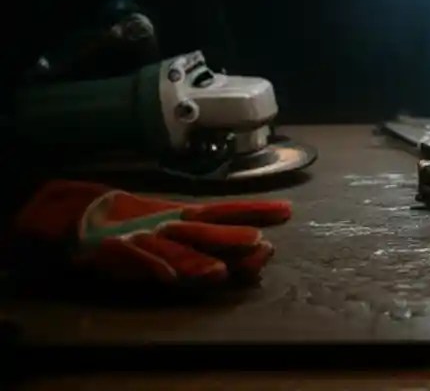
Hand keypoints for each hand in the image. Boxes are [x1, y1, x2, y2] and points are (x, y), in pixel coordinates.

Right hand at [11, 180, 290, 287]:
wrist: (85, 218)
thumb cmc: (143, 225)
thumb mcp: (180, 226)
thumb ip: (217, 237)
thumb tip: (264, 248)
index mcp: (187, 215)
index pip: (226, 210)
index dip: (255, 209)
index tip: (287, 210)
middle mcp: (169, 224)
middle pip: (204, 229)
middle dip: (229, 236)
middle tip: (258, 242)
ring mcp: (143, 237)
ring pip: (173, 249)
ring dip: (195, 260)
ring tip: (219, 272)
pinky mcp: (115, 250)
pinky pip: (134, 259)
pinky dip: (150, 266)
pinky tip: (166, 278)